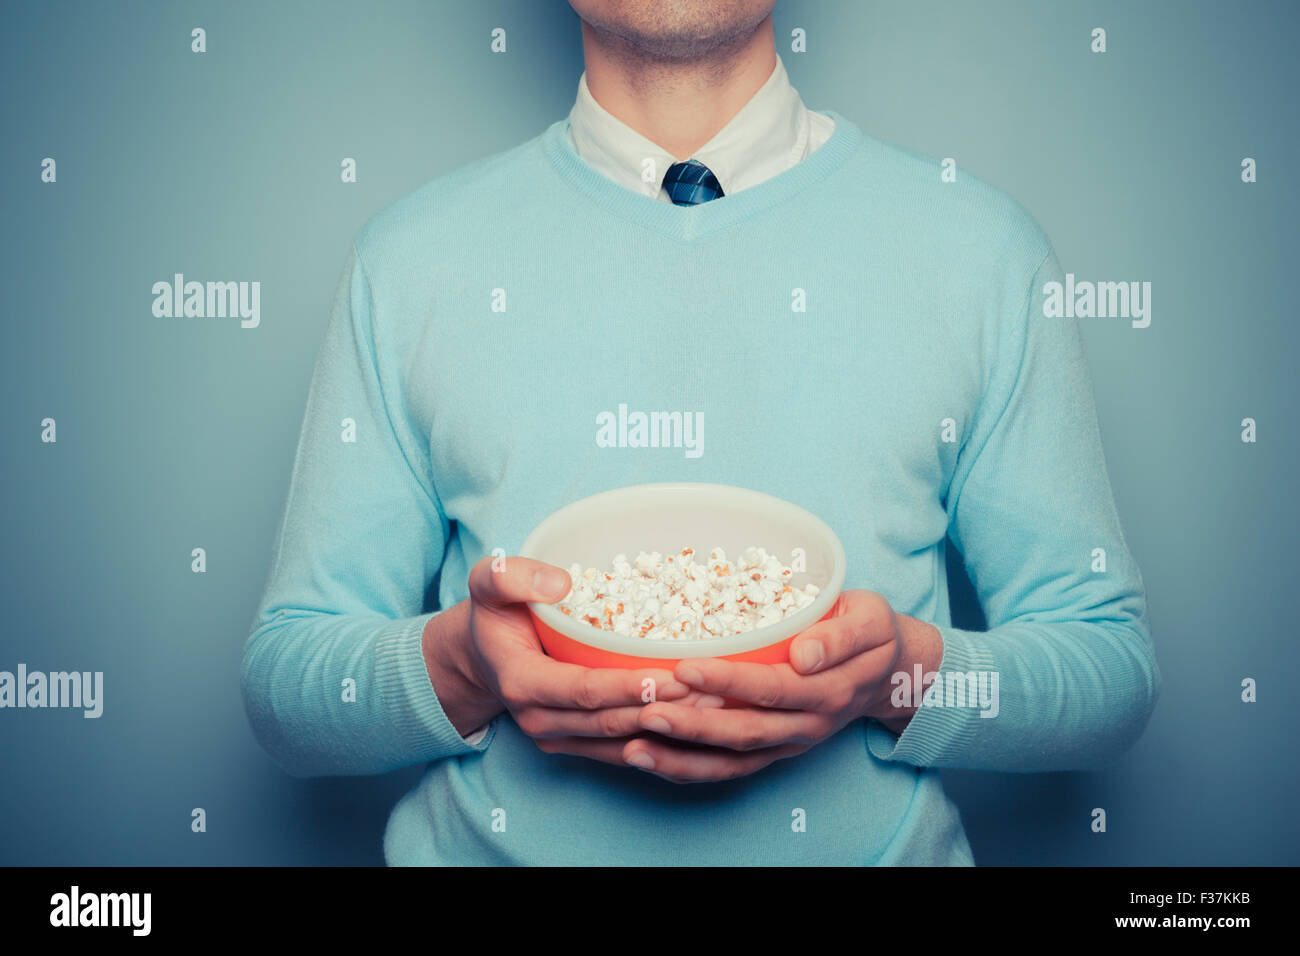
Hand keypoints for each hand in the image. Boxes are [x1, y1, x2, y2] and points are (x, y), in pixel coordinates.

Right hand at [423, 555, 696, 763]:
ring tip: (719, 709)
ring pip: (623, 741)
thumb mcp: (487, 582)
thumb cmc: (493, 615)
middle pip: (611, 721)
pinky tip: (699, 725)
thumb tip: (561, 582)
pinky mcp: (576, 745)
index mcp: (522, 683)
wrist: (481, 656)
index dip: (628, 687)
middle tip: (716, 695)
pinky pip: (623, 750)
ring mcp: (558, 738)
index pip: (583, 690)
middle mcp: (540, 720)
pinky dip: (661, 739)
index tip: (672, 677)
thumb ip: (512, 576)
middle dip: (664, 711)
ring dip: (671, 729)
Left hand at [621, 590, 942, 782]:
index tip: (686, 667)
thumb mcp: (871, 620)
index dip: (728, 681)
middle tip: (645, 712)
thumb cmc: (872, 633)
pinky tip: (649, 758)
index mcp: (829, 689)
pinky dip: (689, 769)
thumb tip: (803, 654)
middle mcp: (807, 724)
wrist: (891, 673)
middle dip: (693, 726)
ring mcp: (789, 744)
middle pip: (745, 732)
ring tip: (635, 746)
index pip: (771, 688)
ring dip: (683, 757)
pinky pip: (730, 769)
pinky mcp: (775, 753)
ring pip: (733, 760)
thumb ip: (840, 636)